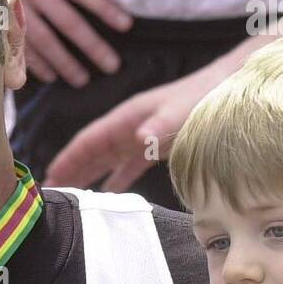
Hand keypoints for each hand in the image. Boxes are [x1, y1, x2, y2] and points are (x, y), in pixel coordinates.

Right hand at [3, 0, 131, 86]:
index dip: (105, 8)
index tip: (126, 26)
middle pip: (67, 20)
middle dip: (91, 45)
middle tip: (111, 66)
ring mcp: (12, 3)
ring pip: (44, 38)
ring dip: (64, 61)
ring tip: (81, 80)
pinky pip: (19, 44)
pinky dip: (35, 62)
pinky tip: (51, 76)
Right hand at [44, 57, 235, 190]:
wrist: (232, 88)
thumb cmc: (206, 97)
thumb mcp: (182, 110)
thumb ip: (161, 124)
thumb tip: (139, 138)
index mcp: (128, 117)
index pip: (90, 139)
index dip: (69, 157)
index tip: (49, 174)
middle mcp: (130, 126)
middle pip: (93, 151)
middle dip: (71, 169)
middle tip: (50, 192)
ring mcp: (143, 136)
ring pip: (108, 159)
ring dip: (89, 175)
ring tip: (71, 195)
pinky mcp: (158, 146)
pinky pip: (129, 166)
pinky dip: (117, 179)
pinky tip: (109, 194)